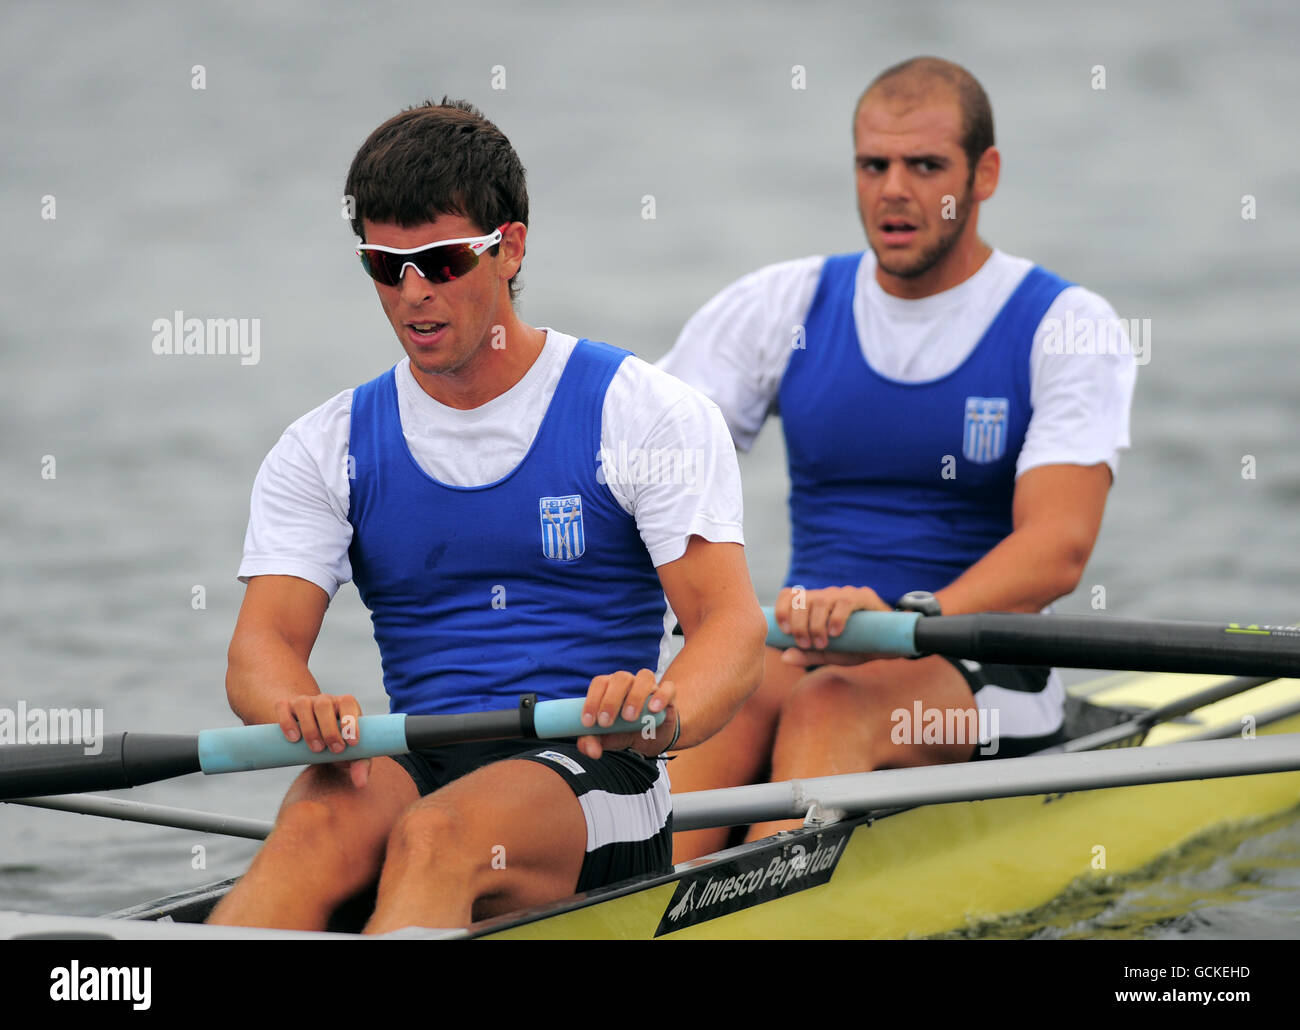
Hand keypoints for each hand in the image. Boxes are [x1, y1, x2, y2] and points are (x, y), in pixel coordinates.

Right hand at [274, 693, 369, 788]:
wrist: (313, 736)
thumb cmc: (338, 743)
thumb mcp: (352, 753)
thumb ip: (360, 765)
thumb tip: (361, 783)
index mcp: (344, 704)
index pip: (348, 702)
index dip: (351, 720)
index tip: (352, 743)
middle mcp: (324, 700)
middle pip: (324, 705)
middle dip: (329, 729)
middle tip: (334, 750)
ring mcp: (304, 701)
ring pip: (304, 704)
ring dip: (309, 727)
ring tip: (316, 749)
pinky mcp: (286, 706)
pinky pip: (283, 707)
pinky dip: (287, 722)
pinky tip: (293, 739)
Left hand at [576, 669, 675, 759]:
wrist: (654, 738)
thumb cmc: (626, 732)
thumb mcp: (607, 739)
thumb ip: (593, 742)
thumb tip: (591, 751)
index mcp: (610, 687)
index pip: (600, 683)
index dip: (592, 701)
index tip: (588, 722)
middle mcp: (630, 682)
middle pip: (620, 678)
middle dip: (610, 700)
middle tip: (605, 723)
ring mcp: (650, 686)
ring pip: (644, 677)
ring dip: (635, 697)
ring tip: (629, 718)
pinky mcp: (669, 695)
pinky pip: (668, 688)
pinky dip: (661, 696)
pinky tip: (654, 709)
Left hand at [774, 585, 891, 666]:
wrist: (889, 646)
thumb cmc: (856, 647)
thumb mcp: (830, 655)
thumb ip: (808, 655)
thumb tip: (784, 657)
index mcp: (814, 605)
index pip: (789, 595)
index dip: (782, 610)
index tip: (786, 632)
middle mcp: (827, 595)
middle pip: (803, 600)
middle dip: (800, 624)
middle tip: (806, 644)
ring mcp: (844, 594)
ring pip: (820, 600)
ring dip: (816, 624)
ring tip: (822, 643)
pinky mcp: (863, 596)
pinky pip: (845, 601)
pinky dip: (836, 618)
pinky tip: (836, 633)